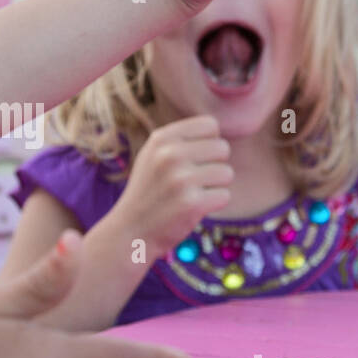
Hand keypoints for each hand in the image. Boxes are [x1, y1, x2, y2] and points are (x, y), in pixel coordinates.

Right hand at [109, 115, 232, 261]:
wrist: (130, 231)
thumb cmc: (148, 192)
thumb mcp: (152, 156)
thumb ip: (179, 140)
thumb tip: (215, 128)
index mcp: (161, 138)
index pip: (210, 125)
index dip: (209, 144)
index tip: (194, 160)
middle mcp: (169, 154)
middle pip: (223, 148)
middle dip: (214, 166)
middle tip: (193, 182)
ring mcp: (180, 179)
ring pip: (227, 173)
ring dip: (215, 187)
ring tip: (191, 194)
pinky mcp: (191, 203)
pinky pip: (225, 196)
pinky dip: (214, 204)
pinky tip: (194, 208)